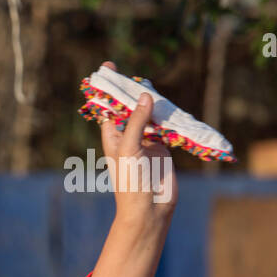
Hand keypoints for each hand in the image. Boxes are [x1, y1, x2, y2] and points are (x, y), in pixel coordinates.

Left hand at [97, 59, 177, 224]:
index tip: (108, 67)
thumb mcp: (129, 149)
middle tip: (133, 72)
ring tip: (150, 83)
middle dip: (132, 91)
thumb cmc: (131, 181)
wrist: (151, 208)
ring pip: (149, 114)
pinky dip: (168, 114)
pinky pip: (166, 125)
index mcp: (112, 136)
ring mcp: (146, 140)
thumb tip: (146, 96)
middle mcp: (128, 136)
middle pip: (130, 107)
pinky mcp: (163, 146)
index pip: (109, 107)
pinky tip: (169, 102)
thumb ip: (137, 123)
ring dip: (152, 101)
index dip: (108, 89)